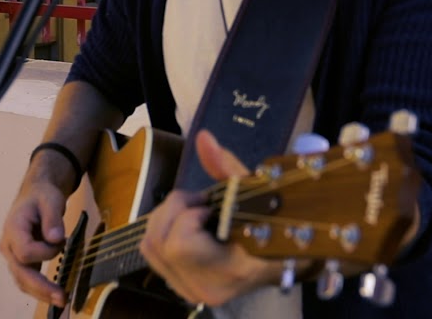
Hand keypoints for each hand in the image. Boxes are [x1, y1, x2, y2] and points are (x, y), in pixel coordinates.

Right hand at [0, 181, 68, 307]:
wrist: (35, 195)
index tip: (61, 240)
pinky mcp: (21, 261)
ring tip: (61, 300)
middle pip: (20, 272)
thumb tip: (56, 238)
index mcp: (13, 228)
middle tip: (62, 298)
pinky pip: (27, 279)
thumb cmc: (42, 196)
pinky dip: (40, 289)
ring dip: (41, 292)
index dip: (45, 252)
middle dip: (41, 287)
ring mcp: (12, 255)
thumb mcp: (51, 200)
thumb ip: (53, 218)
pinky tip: (54, 294)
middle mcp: (8, 245)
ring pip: (22, 280)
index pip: (25, 251)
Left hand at [139, 130, 275, 306]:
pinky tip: (187, 224)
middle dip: (174, 210)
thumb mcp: (256, 193)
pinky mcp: (180, 286)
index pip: (180, 245)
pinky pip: (151, 253)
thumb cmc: (271, 224)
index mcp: (230, 270)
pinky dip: (163, 230)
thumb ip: (228, 168)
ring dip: (167, 219)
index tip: (210, 206)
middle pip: (159, 241)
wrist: (280, 260)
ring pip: (150, 245)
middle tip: (201, 203)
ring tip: (194, 212)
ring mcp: (191, 291)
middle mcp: (207, 288)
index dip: (189, 216)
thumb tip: (203, 139)